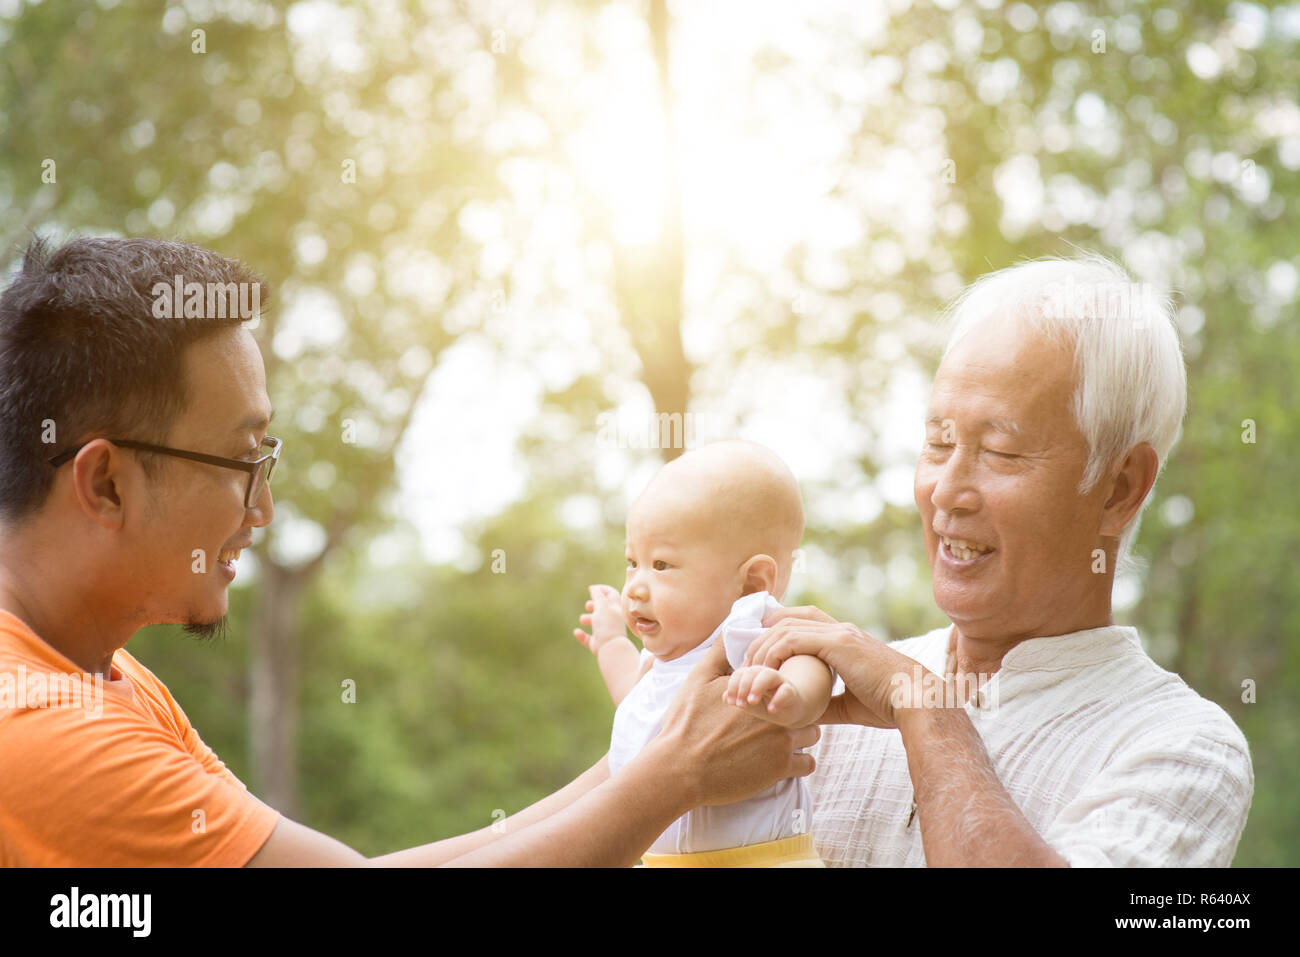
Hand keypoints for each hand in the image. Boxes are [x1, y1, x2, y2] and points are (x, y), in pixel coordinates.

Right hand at [573, 584, 625, 653]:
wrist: (611, 648)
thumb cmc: (607, 625)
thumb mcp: (602, 606)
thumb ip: (598, 596)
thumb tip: (594, 588)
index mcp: (615, 609)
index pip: (612, 594)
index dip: (602, 589)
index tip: (591, 589)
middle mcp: (612, 620)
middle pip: (604, 608)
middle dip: (594, 605)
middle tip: (588, 605)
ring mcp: (606, 632)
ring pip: (596, 623)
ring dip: (587, 619)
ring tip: (583, 620)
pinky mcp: (598, 644)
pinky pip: (589, 638)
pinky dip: (582, 635)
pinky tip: (577, 632)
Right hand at [655, 637, 818, 807]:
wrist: (680, 768)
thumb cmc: (686, 723)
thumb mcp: (699, 679)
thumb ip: (719, 652)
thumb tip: (730, 629)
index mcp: (760, 689)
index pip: (789, 681)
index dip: (785, 688)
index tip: (777, 696)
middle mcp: (777, 713)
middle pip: (806, 707)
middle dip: (796, 712)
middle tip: (779, 720)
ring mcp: (782, 742)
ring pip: (811, 735)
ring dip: (800, 737)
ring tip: (779, 741)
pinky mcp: (781, 769)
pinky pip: (808, 764)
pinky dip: (798, 763)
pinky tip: (780, 762)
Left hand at [724, 665, 806, 726]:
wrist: (790, 709)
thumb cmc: (766, 703)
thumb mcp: (750, 703)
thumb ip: (738, 698)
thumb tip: (724, 697)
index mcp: (753, 675)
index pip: (739, 674)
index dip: (733, 687)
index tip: (730, 702)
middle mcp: (765, 674)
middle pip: (752, 672)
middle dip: (743, 688)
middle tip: (740, 705)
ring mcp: (779, 681)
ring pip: (768, 675)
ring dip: (757, 687)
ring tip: (752, 702)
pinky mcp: (791, 691)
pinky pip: (785, 691)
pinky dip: (777, 700)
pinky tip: (771, 710)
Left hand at [744, 605, 927, 729]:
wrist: (916, 702)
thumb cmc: (890, 706)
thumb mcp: (848, 704)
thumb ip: (824, 702)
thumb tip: (800, 711)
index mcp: (845, 639)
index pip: (802, 621)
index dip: (775, 630)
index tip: (756, 653)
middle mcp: (841, 629)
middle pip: (789, 619)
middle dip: (761, 637)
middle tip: (744, 662)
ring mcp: (840, 633)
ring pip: (786, 627)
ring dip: (762, 648)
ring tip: (749, 670)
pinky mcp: (839, 642)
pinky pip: (794, 639)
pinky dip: (775, 651)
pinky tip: (765, 670)